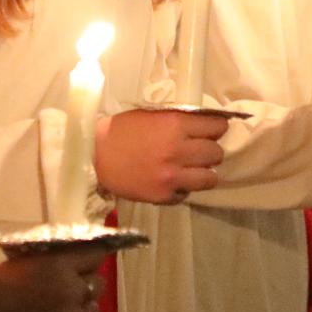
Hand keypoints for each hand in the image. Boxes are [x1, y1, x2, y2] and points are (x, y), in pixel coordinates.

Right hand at [0, 246, 107, 311]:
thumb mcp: (29, 258)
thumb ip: (57, 258)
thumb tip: (79, 257)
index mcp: (61, 266)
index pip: (97, 256)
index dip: (91, 258)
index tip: (86, 261)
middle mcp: (70, 292)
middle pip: (99, 284)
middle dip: (87, 281)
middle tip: (73, 283)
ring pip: (92, 309)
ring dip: (82, 305)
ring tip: (64, 305)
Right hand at [95, 109, 228, 202]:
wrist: (93, 156)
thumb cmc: (121, 130)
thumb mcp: (152, 115)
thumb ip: (179, 120)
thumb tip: (205, 124)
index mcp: (176, 125)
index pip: (217, 127)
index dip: (216, 129)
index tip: (211, 131)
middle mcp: (179, 150)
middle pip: (217, 153)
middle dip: (210, 151)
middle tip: (198, 150)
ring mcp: (173, 176)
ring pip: (211, 178)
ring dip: (203, 172)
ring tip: (191, 169)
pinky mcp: (164, 195)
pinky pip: (188, 193)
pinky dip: (183, 188)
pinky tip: (172, 181)